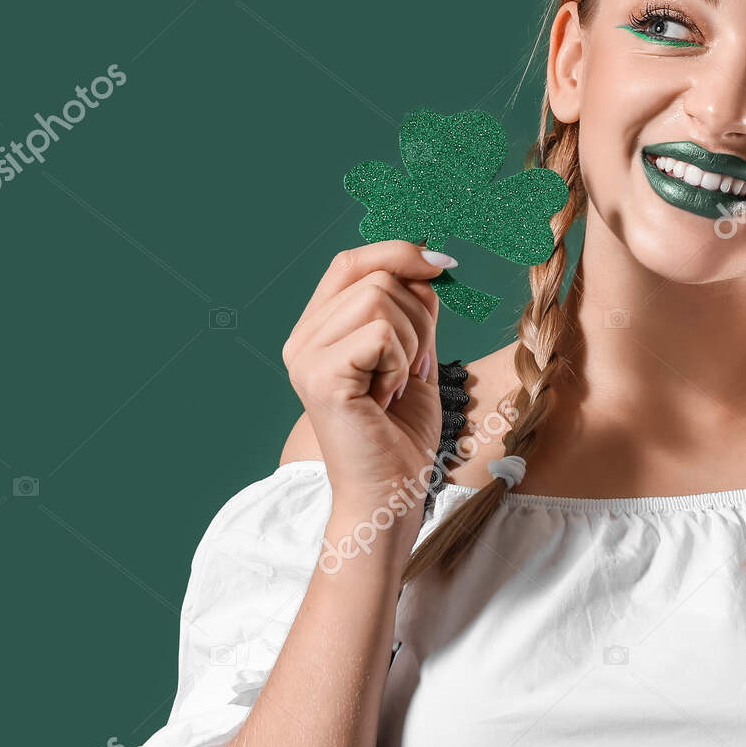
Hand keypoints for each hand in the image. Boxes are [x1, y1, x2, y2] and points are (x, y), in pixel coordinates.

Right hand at [282, 240, 448, 523]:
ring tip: (397, 385)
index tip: (443, 265)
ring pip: (381, 299)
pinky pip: (382, 332)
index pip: (351, 262)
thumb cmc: (402, 432)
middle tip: (412, 368)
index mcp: (318, 330)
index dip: (398, 253)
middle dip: (418, 316)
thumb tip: (429, 260)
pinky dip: (401, 362)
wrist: (391, 493)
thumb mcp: (415, 354)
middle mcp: (301, 339)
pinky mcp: (320, 376)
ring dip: (412, 343)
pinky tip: (388, 396)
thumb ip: (414, 310)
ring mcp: (305, 357)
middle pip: (375, 276)